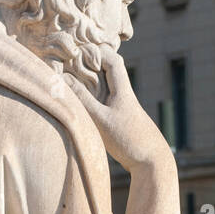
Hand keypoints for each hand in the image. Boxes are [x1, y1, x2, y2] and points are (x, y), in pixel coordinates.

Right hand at [64, 51, 175, 173]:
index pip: (112, 60)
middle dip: (89, 65)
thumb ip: (82, 99)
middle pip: (107, 71)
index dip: (96, 51)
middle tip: (68, 63)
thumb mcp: (101, 119)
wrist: (152, 162)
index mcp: (123, 89)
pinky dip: (91, 97)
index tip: (77, 52)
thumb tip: (62, 79)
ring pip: (104, 87)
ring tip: (68, 79)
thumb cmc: (128, 139)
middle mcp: (123, 95)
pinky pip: (103, 102)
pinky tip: (79, 102)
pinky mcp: (119, 120)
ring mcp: (122, 108)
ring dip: (89, 81)